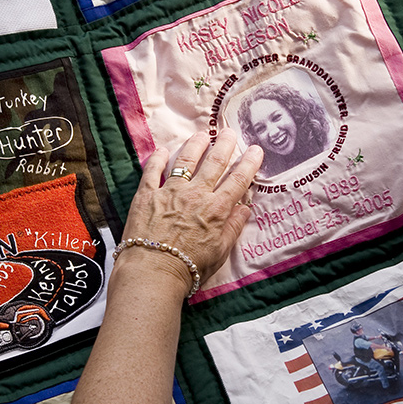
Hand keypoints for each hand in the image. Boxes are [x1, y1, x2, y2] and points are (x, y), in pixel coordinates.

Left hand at [118, 128, 262, 293]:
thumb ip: (233, 228)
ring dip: (196, 145)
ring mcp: (170, 192)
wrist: (154, 271)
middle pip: (214, 163)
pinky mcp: (147, 195)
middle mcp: (195, 195)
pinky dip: (158, 159)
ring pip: (185, 160)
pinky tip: (163, 150)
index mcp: (216, 209)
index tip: (256, 150)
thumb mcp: (220, 252)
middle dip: (224, 145)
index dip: (249, 164)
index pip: (237, 180)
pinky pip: (152, 171)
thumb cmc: (190, 267)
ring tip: (202, 134)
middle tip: (230, 132)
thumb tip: (245, 209)